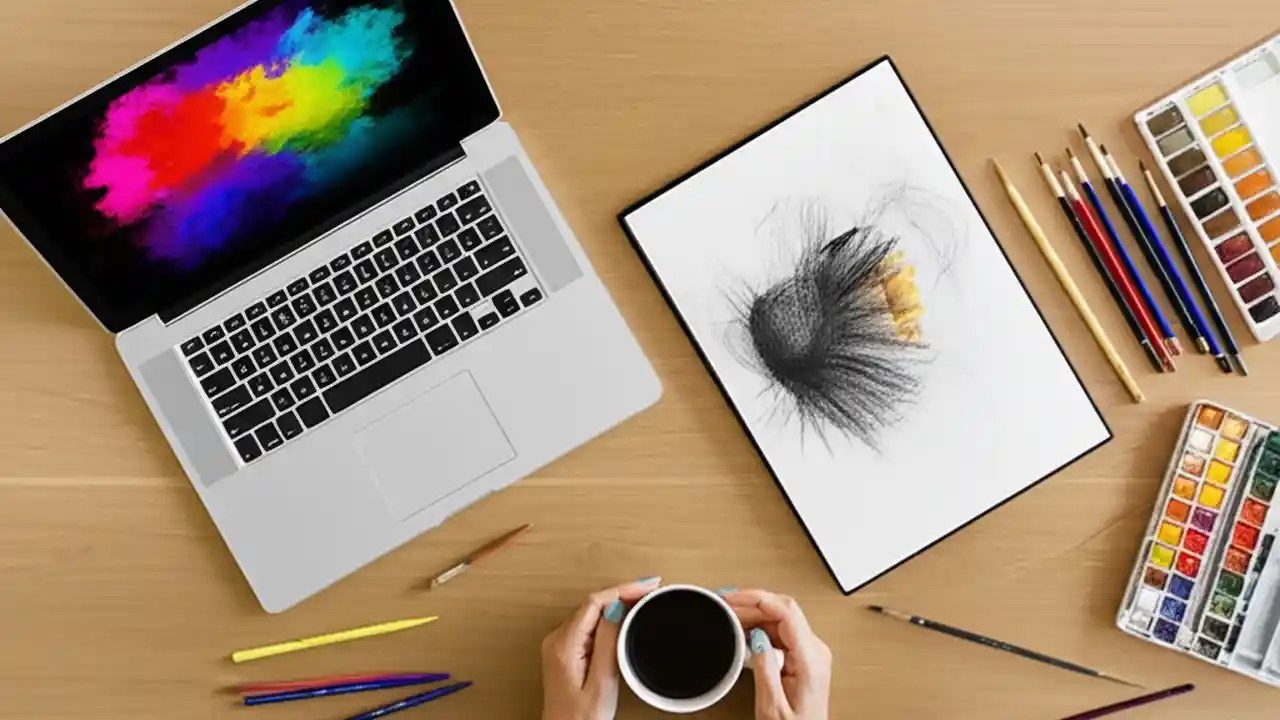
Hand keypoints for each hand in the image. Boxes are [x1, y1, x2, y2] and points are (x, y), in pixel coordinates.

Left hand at [541, 577, 661, 719]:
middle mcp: (556, 639)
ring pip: (591, 611)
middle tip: (651, 589)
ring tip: (643, 597)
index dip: (622, 590)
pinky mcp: (565, 651)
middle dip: (622, 592)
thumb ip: (608, 642)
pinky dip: (608, 616)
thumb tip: (616, 608)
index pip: (594, 603)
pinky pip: (588, 624)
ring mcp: (559, 644)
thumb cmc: (582, 718)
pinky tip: (624, 615)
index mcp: (564, 645)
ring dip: (616, 602)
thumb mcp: (602, 682)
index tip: (647, 585)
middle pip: (592, 603)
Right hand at [724, 589, 831, 719]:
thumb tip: (757, 636)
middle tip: (725, 603)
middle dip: (752, 602)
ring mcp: (810, 652)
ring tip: (729, 614)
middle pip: (783, 609)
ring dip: (754, 612)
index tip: (733, 597)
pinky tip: (743, 629)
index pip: (786, 612)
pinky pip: (780, 631)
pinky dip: (759, 625)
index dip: (757, 598)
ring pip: (780, 617)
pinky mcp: (802, 657)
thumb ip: (765, 669)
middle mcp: (815, 651)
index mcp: (811, 660)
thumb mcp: (772, 707)